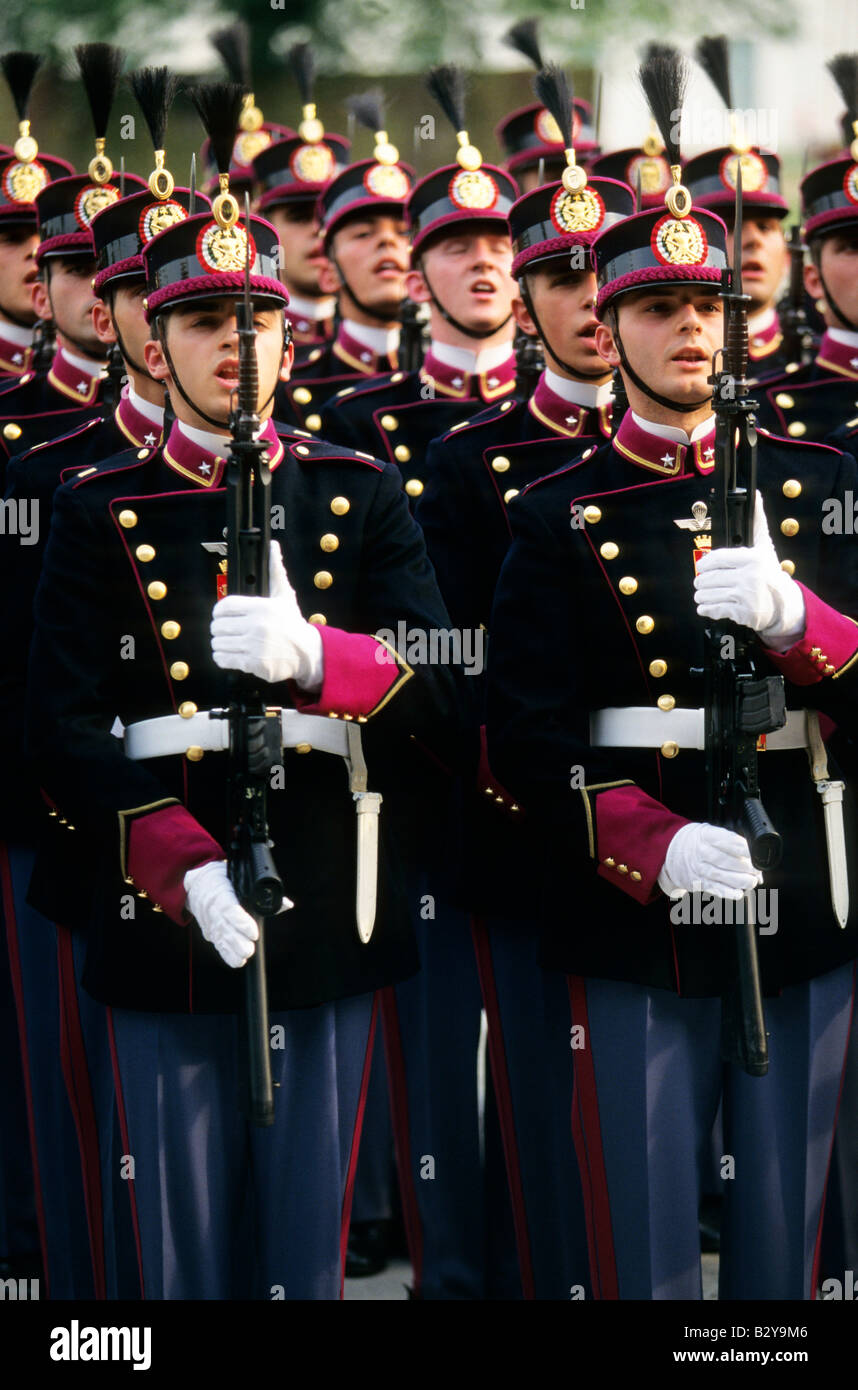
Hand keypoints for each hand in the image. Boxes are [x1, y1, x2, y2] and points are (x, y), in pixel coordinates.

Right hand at [184, 859, 292, 968]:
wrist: (199, 882)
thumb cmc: (224, 878)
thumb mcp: (240, 877)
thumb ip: (262, 892)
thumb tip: (286, 904)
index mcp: (221, 894)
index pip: (230, 910)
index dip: (241, 923)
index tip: (254, 932)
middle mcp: (213, 909)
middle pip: (225, 928)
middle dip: (237, 942)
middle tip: (249, 950)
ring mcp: (210, 921)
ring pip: (220, 938)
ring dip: (232, 951)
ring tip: (244, 959)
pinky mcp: (209, 930)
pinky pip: (217, 943)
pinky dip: (226, 954)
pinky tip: (237, 961)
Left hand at [211, 540, 323, 687]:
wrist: (307, 652)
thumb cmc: (292, 624)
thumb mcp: (284, 596)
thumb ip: (275, 571)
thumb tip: (273, 545)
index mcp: (261, 607)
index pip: (224, 606)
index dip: (218, 611)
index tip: (221, 615)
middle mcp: (257, 625)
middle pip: (218, 626)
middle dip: (218, 629)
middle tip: (225, 631)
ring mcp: (254, 646)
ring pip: (219, 643)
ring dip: (219, 644)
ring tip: (228, 643)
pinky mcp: (253, 663)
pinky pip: (224, 659)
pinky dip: (221, 658)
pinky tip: (229, 654)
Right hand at [657, 822, 763, 900]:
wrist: (671, 851)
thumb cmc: (697, 841)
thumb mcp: (709, 833)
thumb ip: (730, 843)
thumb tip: (753, 859)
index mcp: (705, 835)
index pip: (727, 841)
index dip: (743, 849)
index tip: (755, 855)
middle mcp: (701, 852)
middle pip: (726, 861)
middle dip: (746, 867)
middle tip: (756, 870)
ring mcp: (699, 868)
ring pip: (722, 876)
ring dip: (741, 881)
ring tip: (752, 881)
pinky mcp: (698, 882)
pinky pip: (715, 888)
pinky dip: (728, 892)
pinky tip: (739, 893)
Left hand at [693, 492, 804, 647]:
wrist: (784, 605)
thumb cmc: (770, 573)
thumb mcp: (764, 547)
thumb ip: (757, 522)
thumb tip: (756, 495)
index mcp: (752, 559)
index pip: (716, 559)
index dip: (704, 563)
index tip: (702, 566)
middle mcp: (749, 577)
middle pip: (708, 578)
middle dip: (701, 581)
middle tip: (702, 582)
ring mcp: (745, 597)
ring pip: (707, 594)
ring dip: (701, 595)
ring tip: (704, 593)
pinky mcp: (741, 614)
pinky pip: (712, 610)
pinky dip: (706, 609)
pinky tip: (707, 606)